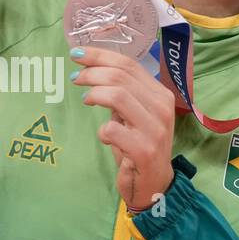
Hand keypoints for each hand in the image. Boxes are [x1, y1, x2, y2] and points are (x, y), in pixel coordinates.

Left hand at [70, 47, 175, 212]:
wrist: (154, 185)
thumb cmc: (139, 147)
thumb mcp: (135, 115)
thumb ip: (123, 93)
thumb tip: (92, 69)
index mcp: (161, 95)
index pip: (130, 64)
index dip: (100, 55)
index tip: (78, 54)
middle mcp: (162, 108)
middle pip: (121, 76)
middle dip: (92, 72)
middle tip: (75, 78)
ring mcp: (155, 129)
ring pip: (118, 95)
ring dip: (95, 94)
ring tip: (85, 99)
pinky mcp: (144, 150)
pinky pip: (112, 129)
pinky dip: (102, 130)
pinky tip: (103, 135)